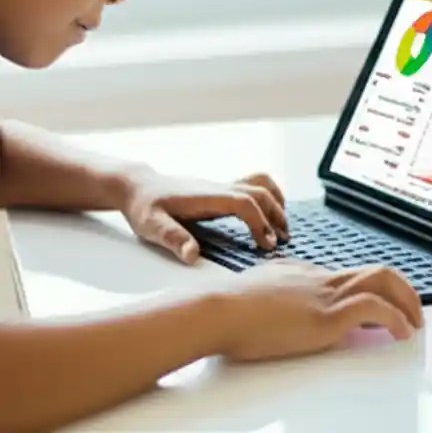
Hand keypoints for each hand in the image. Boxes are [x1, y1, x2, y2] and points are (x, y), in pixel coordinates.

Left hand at [121, 171, 289, 263]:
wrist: (138, 186)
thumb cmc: (144, 206)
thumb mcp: (151, 225)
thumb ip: (173, 238)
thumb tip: (194, 256)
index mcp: (208, 196)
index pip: (245, 203)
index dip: (261, 223)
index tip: (267, 245)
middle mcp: (220, 187)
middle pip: (260, 192)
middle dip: (276, 216)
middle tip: (282, 241)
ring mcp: (222, 186)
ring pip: (261, 185)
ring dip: (277, 204)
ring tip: (283, 228)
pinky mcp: (221, 189)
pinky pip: (254, 185)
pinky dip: (269, 197)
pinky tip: (268, 214)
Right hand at [216, 261, 423, 361]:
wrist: (216, 311)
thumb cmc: (226, 309)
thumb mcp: (257, 290)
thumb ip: (273, 290)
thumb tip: (275, 297)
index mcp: (305, 274)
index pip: (351, 277)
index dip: (373, 293)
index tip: (384, 310)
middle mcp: (320, 279)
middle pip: (377, 271)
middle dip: (402, 290)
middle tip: (413, 312)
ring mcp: (325, 295)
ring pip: (382, 281)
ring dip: (407, 303)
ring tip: (414, 324)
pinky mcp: (325, 316)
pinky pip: (374, 308)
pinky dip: (395, 319)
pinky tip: (401, 334)